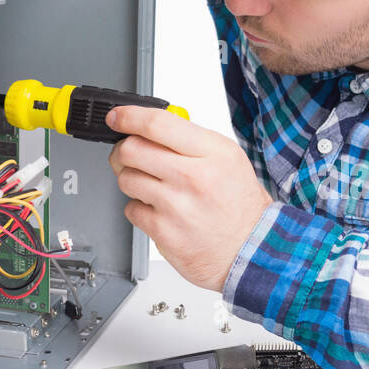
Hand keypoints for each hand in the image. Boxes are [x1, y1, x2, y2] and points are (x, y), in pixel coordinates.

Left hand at [107, 105, 273, 292]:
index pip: (158, 124)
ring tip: (152, 187)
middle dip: (123, 150)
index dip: (128, 117)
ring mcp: (177, 205)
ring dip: (132, 180)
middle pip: (132, 149)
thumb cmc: (240, 206)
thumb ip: (192, 140)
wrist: (251, 251)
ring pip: (126, 178)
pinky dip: (139, 209)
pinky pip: (131, 209)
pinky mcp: (163, 231)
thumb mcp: (229, 160)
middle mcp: (194, 176)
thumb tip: (152, 127)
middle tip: (128, 155)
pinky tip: (159, 211)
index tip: (117, 118)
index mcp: (213, 153)